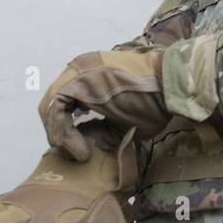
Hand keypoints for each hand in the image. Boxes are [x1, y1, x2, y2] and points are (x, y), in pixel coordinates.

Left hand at [38, 48, 172, 161]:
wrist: (171, 84)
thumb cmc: (156, 102)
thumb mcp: (125, 121)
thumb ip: (103, 129)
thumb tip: (87, 146)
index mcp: (90, 75)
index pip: (65, 103)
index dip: (69, 129)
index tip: (85, 149)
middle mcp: (79, 68)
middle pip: (55, 105)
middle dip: (63, 132)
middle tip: (80, 153)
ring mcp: (77, 72)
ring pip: (51, 107)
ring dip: (62, 136)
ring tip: (81, 154)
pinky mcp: (78, 81)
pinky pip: (55, 109)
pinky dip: (63, 132)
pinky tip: (81, 149)